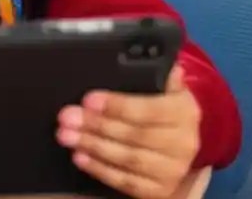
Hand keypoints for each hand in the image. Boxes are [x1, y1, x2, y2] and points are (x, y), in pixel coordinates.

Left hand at [56, 65, 201, 198]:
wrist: (180, 145)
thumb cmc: (164, 110)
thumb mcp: (166, 89)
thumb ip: (159, 75)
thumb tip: (166, 65)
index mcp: (185, 112)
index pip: (149, 110)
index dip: (118, 105)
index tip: (88, 99)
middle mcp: (183, 143)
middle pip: (135, 135)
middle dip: (96, 125)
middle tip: (67, 117)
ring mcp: (173, 170)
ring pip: (128, 159)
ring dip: (93, 146)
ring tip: (66, 135)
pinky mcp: (160, 190)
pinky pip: (126, 182)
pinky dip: (100, 170)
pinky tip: (80, 157)